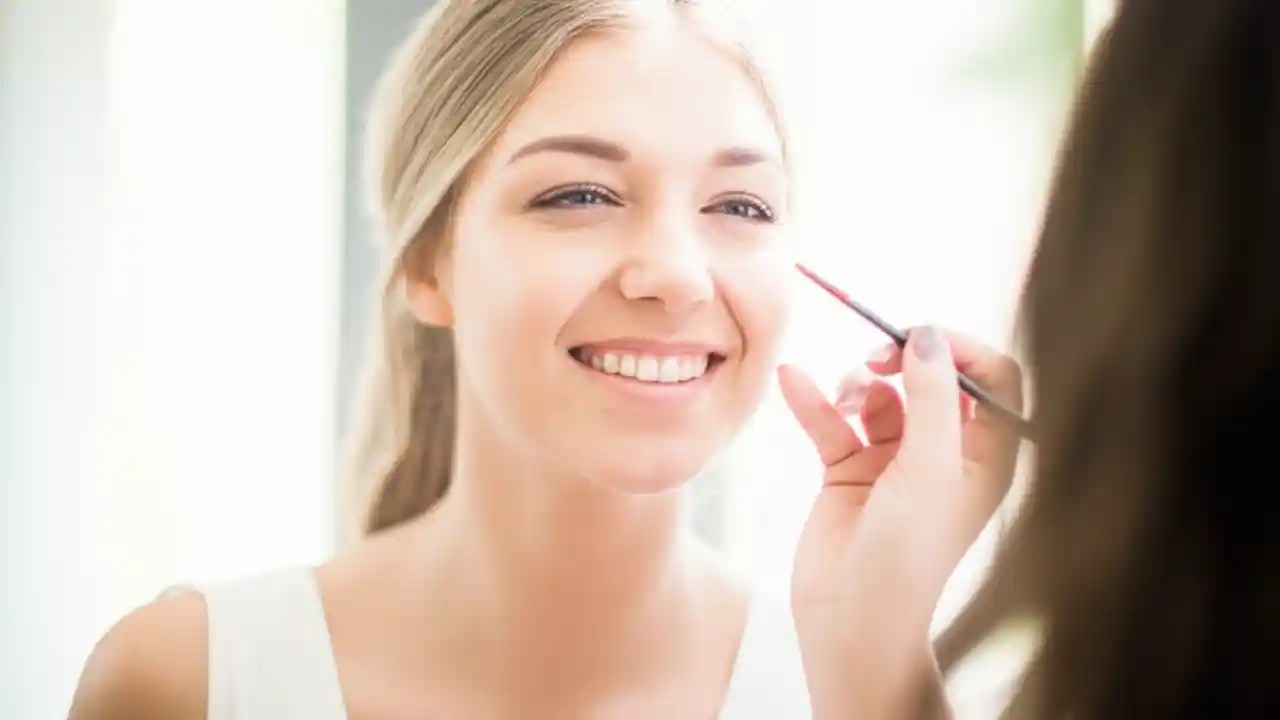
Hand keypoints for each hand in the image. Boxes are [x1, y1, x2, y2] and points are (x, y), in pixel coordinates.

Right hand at [779, 327, 1022, 717]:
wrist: (852, 617)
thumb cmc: (908, 553)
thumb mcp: (930, 468)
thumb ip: (932, 396)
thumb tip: (927, 334)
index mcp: (984, 455)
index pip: (992, 379)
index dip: (963, 349)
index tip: (923, 335)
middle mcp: (944, 453)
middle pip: (932, 378)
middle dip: (904, 358)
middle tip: (877, 355)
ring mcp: (895, 461)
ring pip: (881, 395)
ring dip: (860, 384)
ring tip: (845, 398)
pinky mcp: (849, 471)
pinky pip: (834, 421)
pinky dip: (814, 400)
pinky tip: (793, 380)